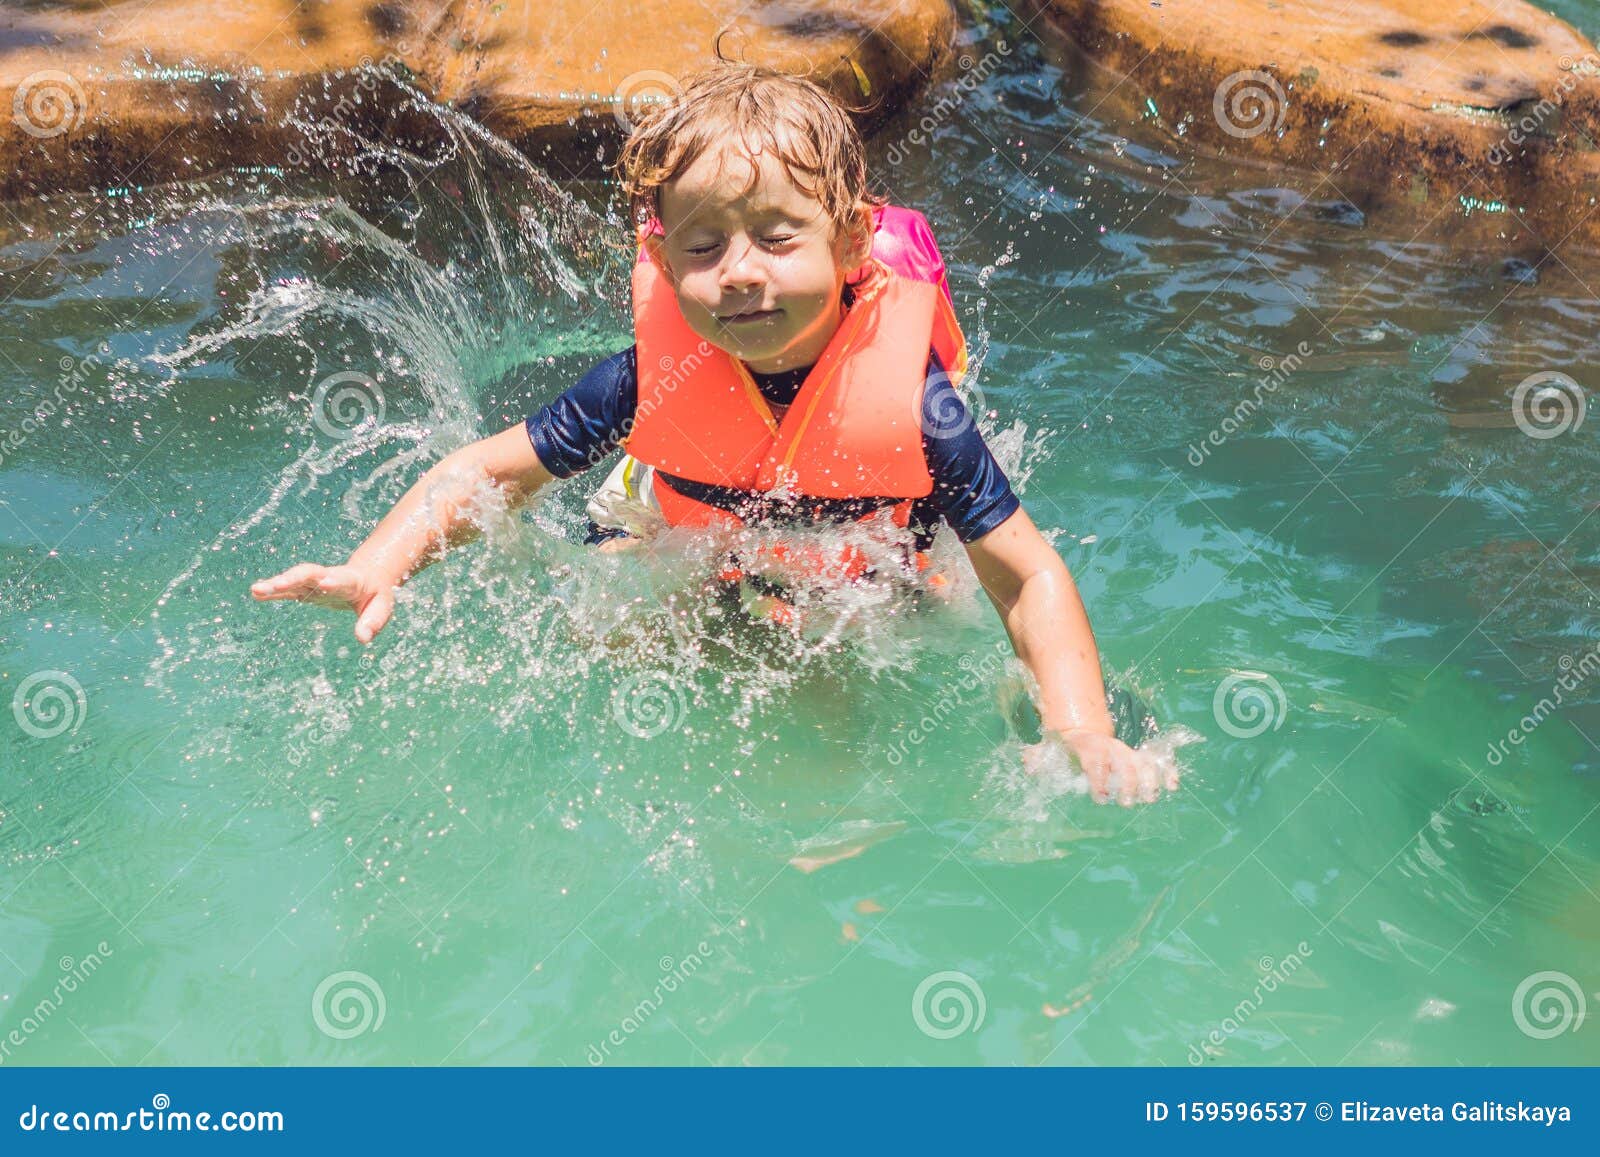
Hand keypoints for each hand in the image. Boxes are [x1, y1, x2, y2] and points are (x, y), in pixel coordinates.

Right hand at [250, 562, 396, 643]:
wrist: (368, 577)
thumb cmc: (376, 594)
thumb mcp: (382, 607)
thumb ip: (373, 621)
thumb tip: (363, 639)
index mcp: (351, 580)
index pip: (341, 579)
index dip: (332, 581)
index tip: (323, 582)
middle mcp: (329, 577)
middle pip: (310, 573)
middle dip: (293, 578)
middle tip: (276, 585)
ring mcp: (315, 582)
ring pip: (294, 579)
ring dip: (276, 583)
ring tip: (255, 590)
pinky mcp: (306, 590)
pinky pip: (288, 590)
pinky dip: (273, 592)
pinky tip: (256, 594)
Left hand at [1029, 727, 1179, 805]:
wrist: (1080, 729)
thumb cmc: (1063, 748)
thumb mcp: (1048, 749)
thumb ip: (1038, 757)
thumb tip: (1028, 764)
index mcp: (1088, 746)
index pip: (1095, 760)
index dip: (1098, 778)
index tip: (1101, 798)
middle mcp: (1111, 747)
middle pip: (1124, 761)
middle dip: (1127, 782)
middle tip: (1126, 803)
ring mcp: (1126, 751)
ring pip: (1143, 761)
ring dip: (1149, 779)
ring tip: (1151, 799)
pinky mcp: (1138, 756)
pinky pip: (1157, 760)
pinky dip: (1167, 770)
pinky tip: (1173, 786)